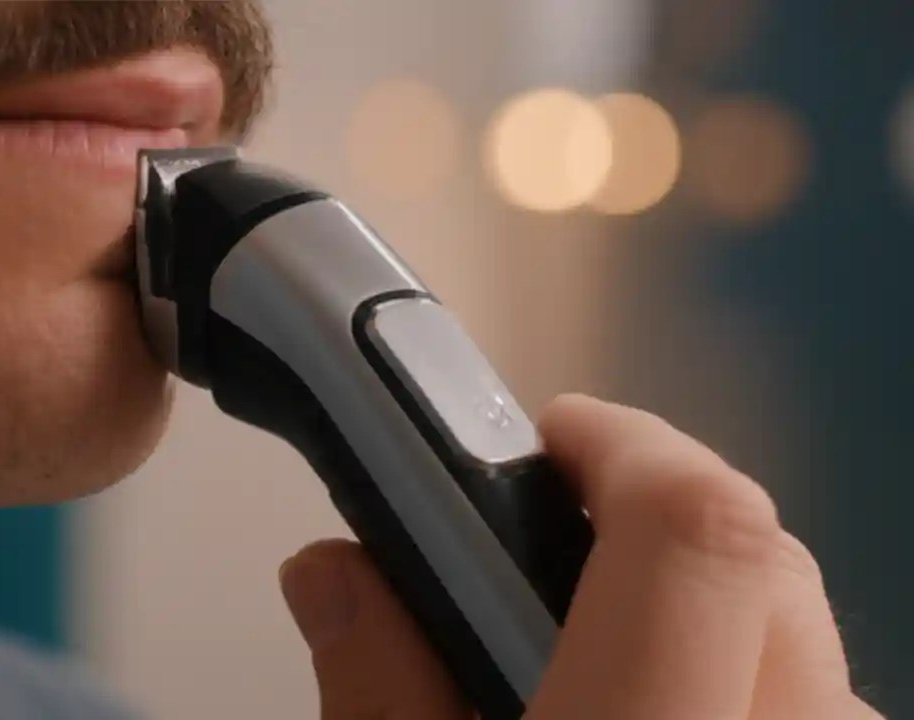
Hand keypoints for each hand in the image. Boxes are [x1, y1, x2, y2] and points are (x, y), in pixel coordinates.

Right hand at [279, 395, 883, 718]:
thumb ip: (377, 697)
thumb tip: (342, 579)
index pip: (688, 524)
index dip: (615, 442)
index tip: (550, 430)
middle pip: (756, 555)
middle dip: (650, 518)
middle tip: (553, 556)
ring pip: (801, 632)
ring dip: (705, 615)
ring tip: (603, 677)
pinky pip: (818, 701)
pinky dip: (747, 685)